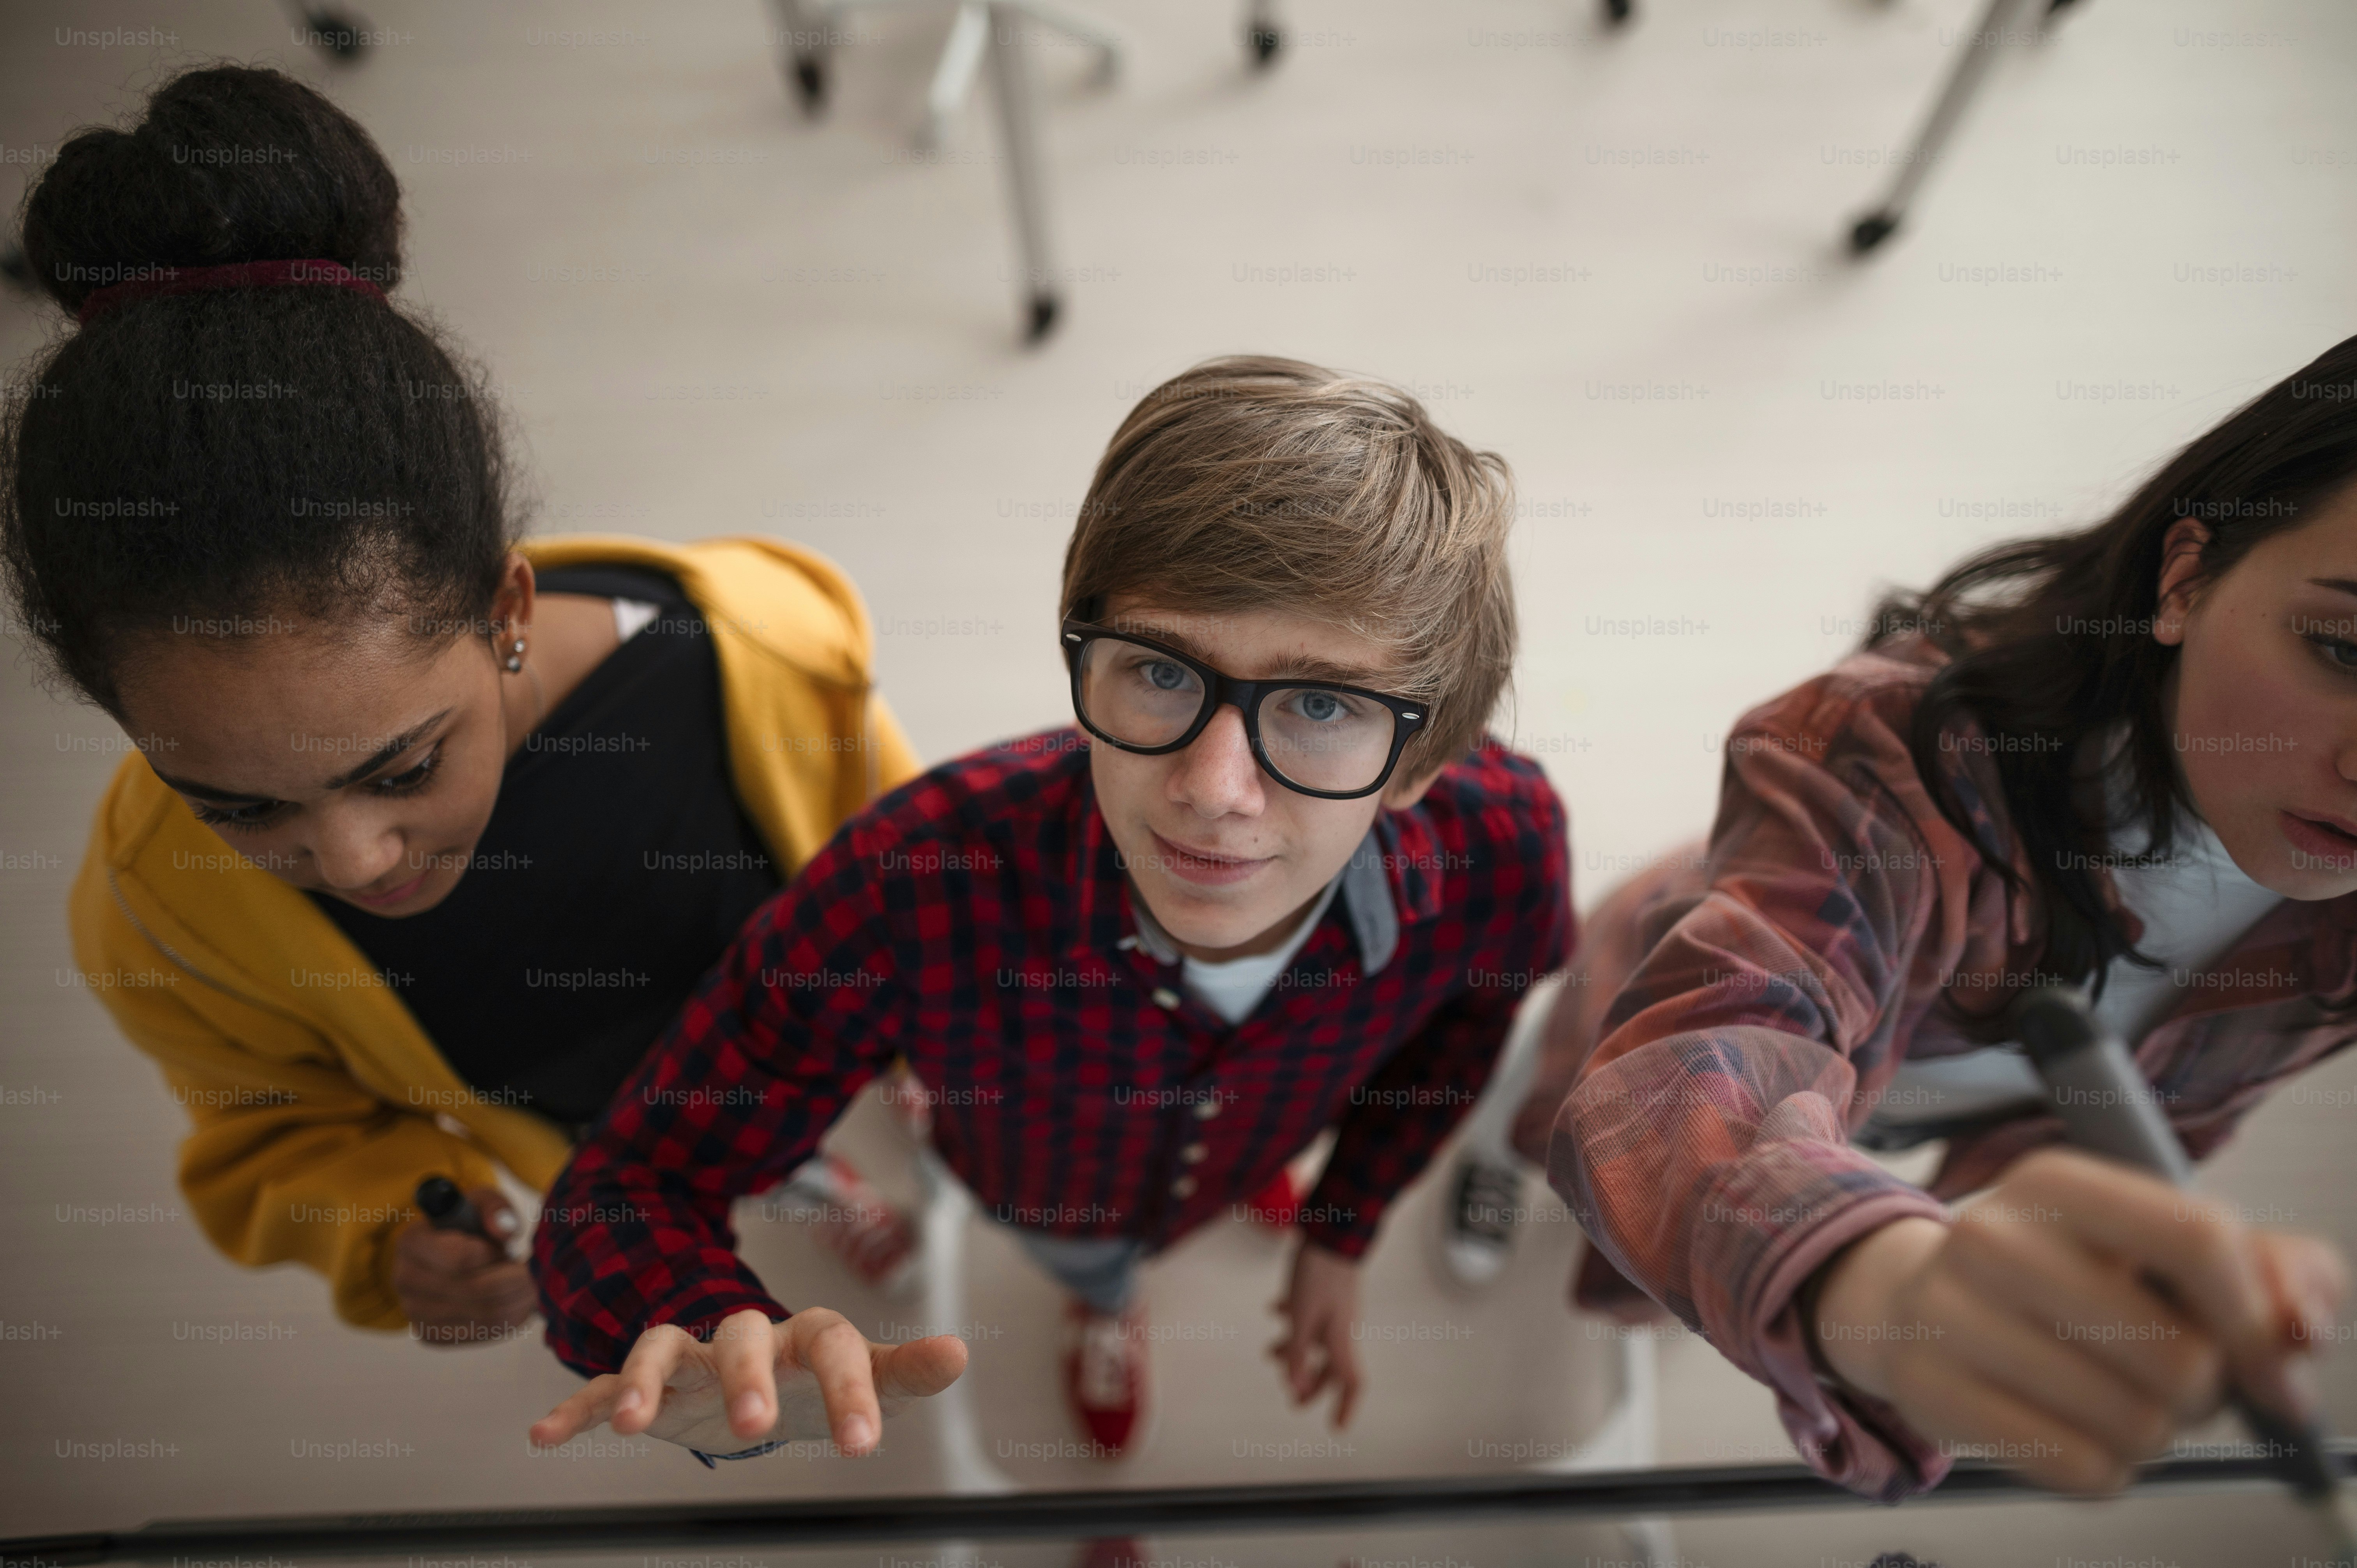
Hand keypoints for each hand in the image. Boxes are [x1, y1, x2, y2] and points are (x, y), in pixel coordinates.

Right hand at [392, 1185, 535, 1346]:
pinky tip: (517, 1301)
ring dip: (518, 1299)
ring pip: (484, 1315)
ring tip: (530, 1283)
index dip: (494, 1255)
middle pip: (475, 1290)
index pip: (460, 1259)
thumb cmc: (469, 1224)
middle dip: (515, 1279)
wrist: (451, 1256)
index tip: (509, 1247)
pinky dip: (511, 1317)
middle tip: (534, 1270)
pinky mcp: (431, 1334)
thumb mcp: (482, 1203)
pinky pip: (481, 1333)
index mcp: (411, 1241)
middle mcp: (404, 1279)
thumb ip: (496, 1209)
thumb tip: (506, 1232)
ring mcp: (414, 1311)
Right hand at [529, 1307, 966, 1457]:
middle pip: (741, 1334)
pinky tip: (543, 1434)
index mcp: (801, 1337)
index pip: (832, 1345)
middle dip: (745, 1376)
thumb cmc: (805, 1375)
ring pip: (661, 1347)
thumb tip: (959, 1352)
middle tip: (755, 1425)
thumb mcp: (855, 1374)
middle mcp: (741, 1337)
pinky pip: (601, 1385)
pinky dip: (574, 1408)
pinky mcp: (642, 1382)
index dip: (850, 1390)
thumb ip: (901, 1370)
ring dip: (643, 1381)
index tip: (863, 1445)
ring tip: (628, 1426)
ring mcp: (687, 1356)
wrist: (742, 1369)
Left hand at [1269, 1240, 1362, 1427]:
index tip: (1335, 1428)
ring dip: (1295, 1351)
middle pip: (1330, 1366)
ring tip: (1269, 1353)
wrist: (1331, 1230)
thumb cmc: (1317, 1274)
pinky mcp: (1326, 1293)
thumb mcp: (1301, 1317)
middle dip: (1310, 1385)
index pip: (1350, 1382)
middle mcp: (1341, 1328)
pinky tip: (1274, 1309)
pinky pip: (1310, 1314)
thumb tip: (1296, 1388)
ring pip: (1316, 1340)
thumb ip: (1298, 1353)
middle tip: (1293, 1400)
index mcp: (1340, 1339)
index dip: (1344, 1407)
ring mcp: (1336, 1310)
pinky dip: (1292, 1318)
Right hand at [1808, 1147, 2347, 1493]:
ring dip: (2153, 1434)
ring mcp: (1950, 1314)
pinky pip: (2077, 1468)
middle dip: (2202, 1390)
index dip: (2257, 1316)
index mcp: (2056, 1182)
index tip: (2272, 1362)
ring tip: (2113, 1400)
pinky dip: (2099, 1467)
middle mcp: (1992, 1235)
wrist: (1915, 1307)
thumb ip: (2270, 1272)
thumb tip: (2302, 1330)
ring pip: (2135, 1423)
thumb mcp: (2161, 1250)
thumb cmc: (2065, 1280)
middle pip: (2179, 1355)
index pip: (2198, 1238)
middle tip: (2167, 1377)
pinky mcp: (1931, 1392)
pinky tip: (2069, 1427)